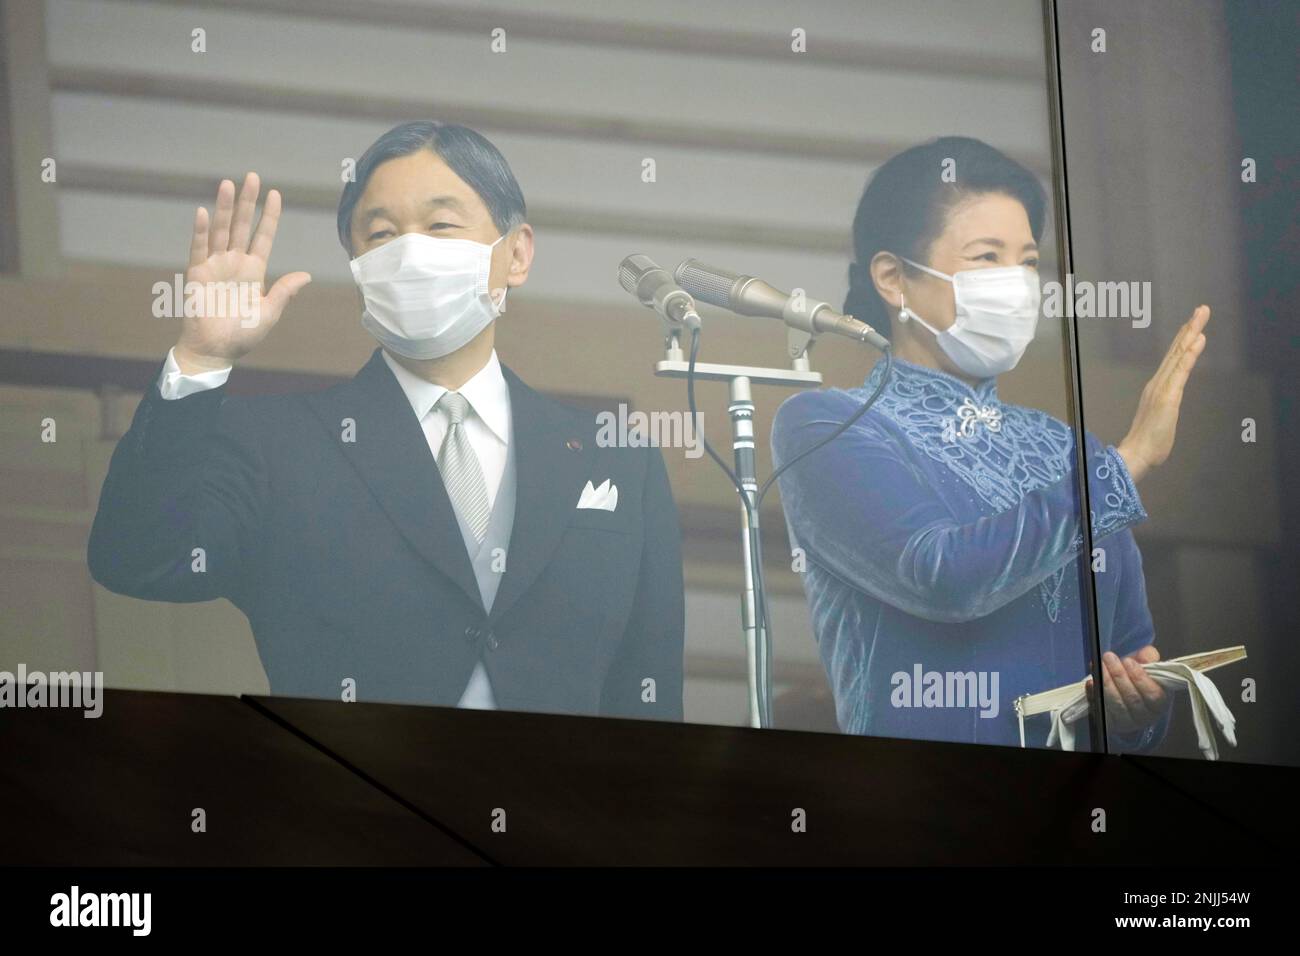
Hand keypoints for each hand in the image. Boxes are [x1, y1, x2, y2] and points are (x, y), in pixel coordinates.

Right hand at [173, 172, 310, 372]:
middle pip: (242, 226)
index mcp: (254, 271)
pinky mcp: (197, 273)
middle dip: (247, 202)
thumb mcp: (269, 313)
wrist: (215, 351)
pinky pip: (199, 248)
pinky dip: (201, 231)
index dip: (269, 216)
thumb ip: (284, 292)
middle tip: (252, 177)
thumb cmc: (242, 335)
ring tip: (228, 185)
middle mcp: (235, 263)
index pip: (263, 237)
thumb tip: (305, 275)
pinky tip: (204, 213)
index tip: (275, 194)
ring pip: (221, 231)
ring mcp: (215, 265)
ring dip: (224, 208)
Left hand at [1085, 645, 1167, 735]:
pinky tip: (1091, 682)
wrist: (1125, 695)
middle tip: (1108, 657)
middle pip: (1132, 698)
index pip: (1153, 694)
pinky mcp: (1110, 724)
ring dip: (1106, 682)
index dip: (1140, 677)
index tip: (1128, 661)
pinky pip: (1100, 711)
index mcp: (1159, 703)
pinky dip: (1094, 695)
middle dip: (1118, 675)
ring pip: (1116, 704)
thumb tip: (1146, 653)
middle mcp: (1144, 716)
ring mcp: (1126, 722)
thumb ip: (1149, 659)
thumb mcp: (1147, 668)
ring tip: (1099, 665)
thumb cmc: (1138, 681)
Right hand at [1116, 305, 1209, 482]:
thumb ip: (1164, 407)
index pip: (1173, 359)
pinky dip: (1189, 354)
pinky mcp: (1168, 396)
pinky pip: (1181, 371)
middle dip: (1189, 329)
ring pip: (1179, 355)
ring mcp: (1163, 387)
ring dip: (1191, 334)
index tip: (1192, 323)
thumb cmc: (1148, 441)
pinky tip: (1197, 340)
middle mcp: (1159, 382)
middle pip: (1176, 351)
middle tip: (1201, 309)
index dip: (1183, 340)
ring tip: (1200, 316)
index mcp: (1158, 387)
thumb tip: (1166, 404)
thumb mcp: (1161, 418)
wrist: (1137, 453)